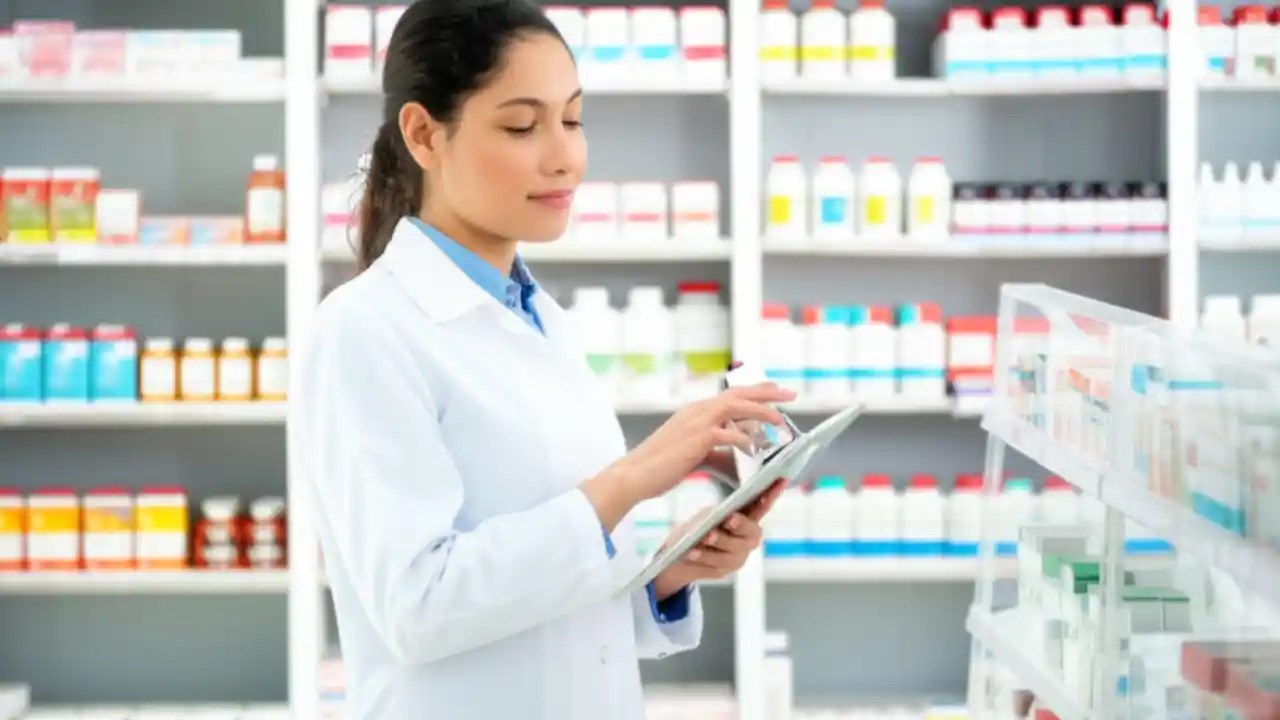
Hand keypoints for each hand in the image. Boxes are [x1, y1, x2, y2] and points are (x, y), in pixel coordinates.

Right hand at [581, 384, 795, 528]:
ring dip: (762, 412)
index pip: (730, 395)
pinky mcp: (697, 438)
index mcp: (695, 412)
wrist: (634, 475)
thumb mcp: (693, 455)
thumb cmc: (659, 468)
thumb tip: (738, 455)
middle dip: (766, 393)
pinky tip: (755, 449)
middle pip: (738, 394)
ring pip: (737, 407)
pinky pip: (729, 434)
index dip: (754, 392)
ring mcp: (697, 422)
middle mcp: (697, 411)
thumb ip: (716, 451)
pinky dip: (745, 439)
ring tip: (781, 420)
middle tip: (789, 394)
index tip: (775, 391)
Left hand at [652, 479, 786, 599]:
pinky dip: (703, 556)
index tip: (780, 479)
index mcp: (749, 519)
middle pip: (750, 532)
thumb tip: (725, 515)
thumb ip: (721, 512)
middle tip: (729, 518)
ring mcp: (738, 556)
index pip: (763, 505)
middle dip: (741, 525)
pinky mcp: (724, 570)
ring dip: (719, 542)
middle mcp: (748, 539)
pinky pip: (715, 565)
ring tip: (705, 537)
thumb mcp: (710, 514)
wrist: (682, 553)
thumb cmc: (701, 527)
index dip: (773, 494)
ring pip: (732, 551)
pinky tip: (692, 552)